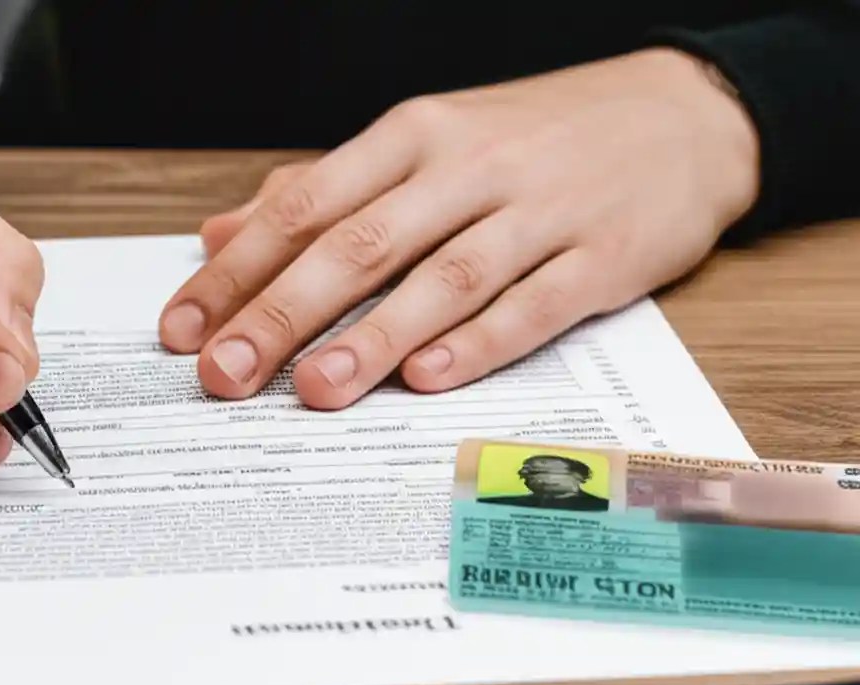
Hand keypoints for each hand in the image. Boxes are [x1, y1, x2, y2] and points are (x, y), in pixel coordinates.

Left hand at [158, 48, 758, 408]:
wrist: (680, 115)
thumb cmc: (531, 137)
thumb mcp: (423, 143)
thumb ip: (321, 191)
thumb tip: (222, 234)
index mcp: (411, 136)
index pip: (304, 206)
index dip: (238, 271)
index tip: (184, 328)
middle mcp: (467, 167)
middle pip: (360, 244)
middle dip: (282, 312)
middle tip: (224, 374)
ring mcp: (538, 210)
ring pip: (443, 277)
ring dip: (374, 336)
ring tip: (314, 389)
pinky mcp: (603, 256)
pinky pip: (533, 303)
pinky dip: (479, 343)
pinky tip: (427, 380)